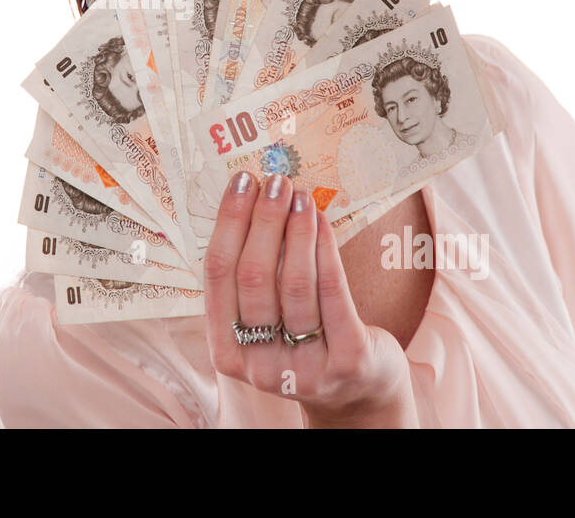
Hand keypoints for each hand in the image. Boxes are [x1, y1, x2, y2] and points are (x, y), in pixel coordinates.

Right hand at [203, 171, 418, 426]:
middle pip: (254, 277)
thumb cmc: (302, 340)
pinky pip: (333, 293)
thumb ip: (250, 280)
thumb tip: (247, 201)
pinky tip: (322, 220)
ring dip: (296, 229)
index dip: (228, 223)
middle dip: (263, 220)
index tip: (240, 183)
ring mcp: (305, 367)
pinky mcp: (348, 360)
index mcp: (226, 352)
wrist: (357, 393)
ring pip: (294, 284)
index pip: (217, 277)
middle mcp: (260, 366)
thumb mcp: (265, 323)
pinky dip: (325, 249)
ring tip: (300, 194)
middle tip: (274, 181)